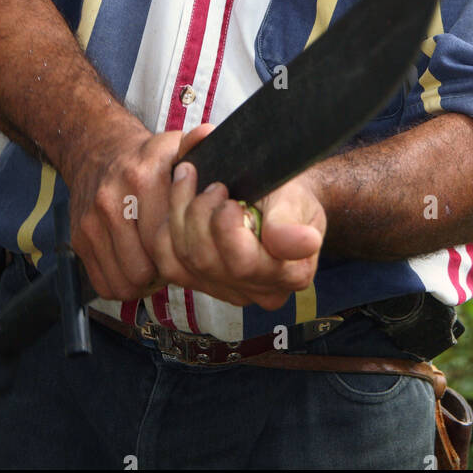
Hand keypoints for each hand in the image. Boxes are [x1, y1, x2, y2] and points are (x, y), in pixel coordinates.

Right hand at [63, 107, 184, 301]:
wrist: (98, 150)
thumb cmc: (145, 158)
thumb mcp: (173, 146)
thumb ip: (196, 145)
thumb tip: (209, 134)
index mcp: (143, 177)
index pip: (166, 238)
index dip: (182, 251)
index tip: (189, 246)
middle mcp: (112, 199)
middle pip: (145, 266)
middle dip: (163, 269)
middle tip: (172, 257)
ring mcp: (91, 221)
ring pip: (125, 281)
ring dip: (142, 280)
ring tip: (154, 261)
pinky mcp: (79, 238)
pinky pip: (104, 284)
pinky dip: (121, 283)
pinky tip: (133, 263)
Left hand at [149, 125, 325, 310]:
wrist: (278, 197)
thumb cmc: (288, 196)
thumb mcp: (297, 199)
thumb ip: (292, 221)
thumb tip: (304, 243)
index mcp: (290, 274)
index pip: (244, 263)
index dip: (226, 229)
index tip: (229, 199)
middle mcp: (259, 292)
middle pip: (207, 261)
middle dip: (200, 213)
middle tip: (214, 184)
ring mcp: (227, 290)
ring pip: (184, 259)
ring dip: (180, 213)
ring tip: (193, 180)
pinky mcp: (200, 282)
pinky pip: (169, 262)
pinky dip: (168, 230)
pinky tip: (180, 204)